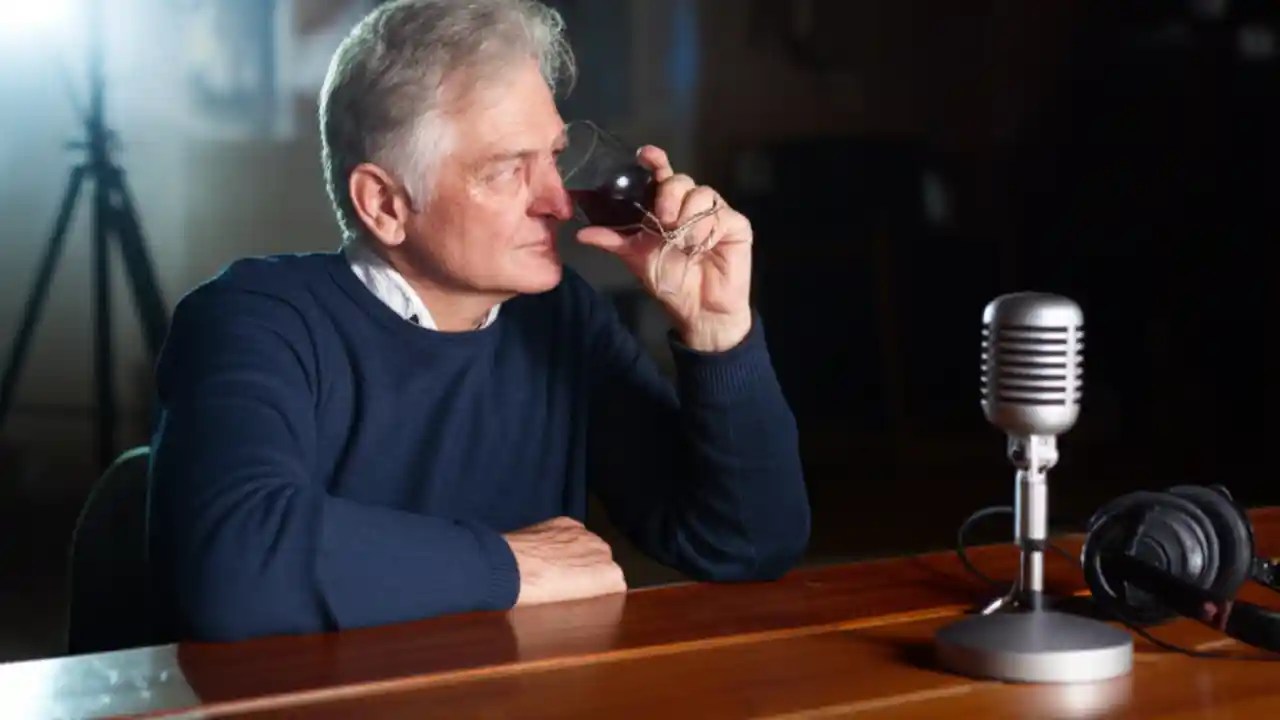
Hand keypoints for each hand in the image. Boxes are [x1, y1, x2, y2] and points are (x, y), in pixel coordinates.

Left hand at [502, 516, 626, 605]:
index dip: (597, 594)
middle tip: (564, 586)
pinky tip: (544, 553)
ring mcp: (585, 533)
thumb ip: (588, 604)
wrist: (509, 571)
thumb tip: (586, 602)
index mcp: (612, 577)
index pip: (614, 587)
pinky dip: (562, 542)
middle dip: (588, 572)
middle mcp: (604, 551)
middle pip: (603, 563)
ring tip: (551, 569)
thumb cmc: (539, 599)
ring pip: (587, 546)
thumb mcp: (570, 614)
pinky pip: (571, 534)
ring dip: (576, 555)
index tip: (581, 600)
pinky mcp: (566, 522)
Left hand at [576, 146, 753, 352]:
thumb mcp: (637, 259)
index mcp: (667, 207)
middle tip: (663, 219)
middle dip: (669, 194)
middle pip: (681, 180)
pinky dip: (706, 228)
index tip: (645, 154)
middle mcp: (690, 205)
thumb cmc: (670, 282)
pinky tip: (700, 246)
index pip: (661, 176)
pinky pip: (720, 213)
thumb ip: (613, 241)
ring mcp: (714, 213)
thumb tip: (581, 233)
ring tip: (682, 241)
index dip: (655, 161)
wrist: (698, 311)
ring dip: (688, 216)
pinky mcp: (736, 225)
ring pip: (702, 192)